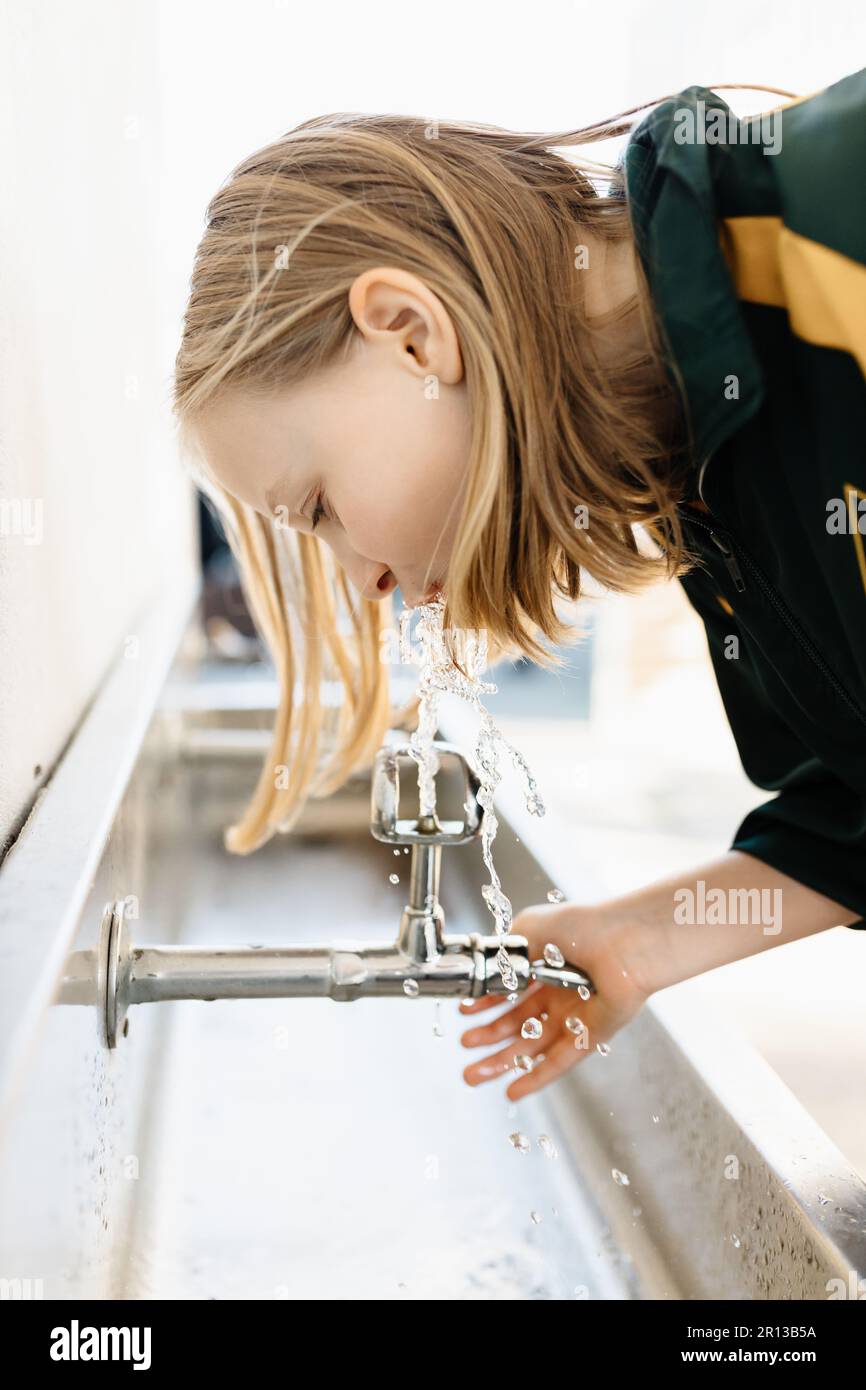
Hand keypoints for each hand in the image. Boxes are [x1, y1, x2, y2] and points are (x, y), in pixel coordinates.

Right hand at [458, 901, 649, 1100]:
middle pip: (518, 1024)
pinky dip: (535, 1078)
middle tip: (464, 1048)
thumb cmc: (583, 926)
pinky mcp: (591, 1036)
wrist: (622, 939)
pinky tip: (512, 1091)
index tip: (464, 1013)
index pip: (512, 992)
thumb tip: (491, 963)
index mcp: (548, 966)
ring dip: (503, 1062)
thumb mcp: (530, 928)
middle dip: (488, 1038)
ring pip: (532, 1046)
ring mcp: (575, 1016)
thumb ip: (507, 949)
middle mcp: (561, 993)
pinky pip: (559, 1062)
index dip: (487, 1005)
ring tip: (472, 1075)